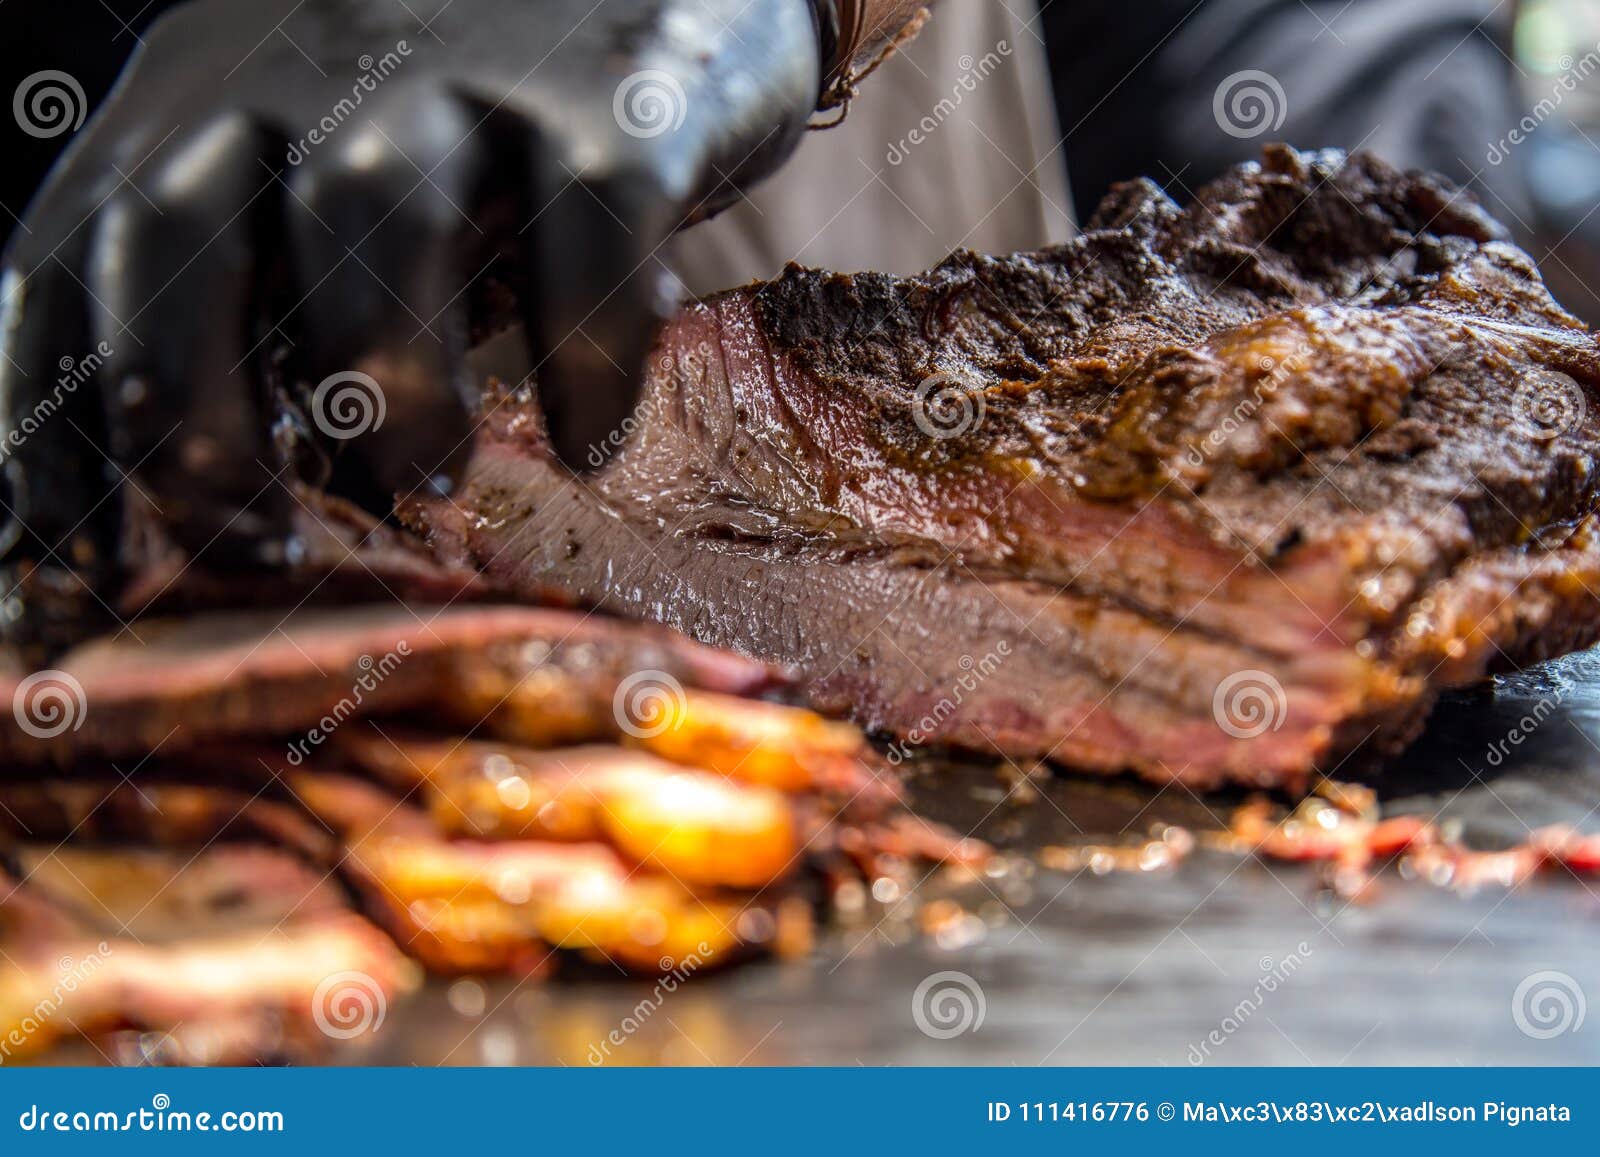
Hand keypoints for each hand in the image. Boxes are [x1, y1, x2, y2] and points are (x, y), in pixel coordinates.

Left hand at [0, 0, 821, 591]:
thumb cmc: (495, 111)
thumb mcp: (342, 171)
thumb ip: (276, 284)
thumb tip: (230, 485)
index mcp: (210, 90)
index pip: (76, 256)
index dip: (63, 424)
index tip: (103, 562)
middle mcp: (311, 58)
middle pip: (184, 235)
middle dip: (198, 419)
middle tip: (266, 535)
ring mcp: (467, 63)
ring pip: (377, 221)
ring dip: (392, 389)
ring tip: (435, 482)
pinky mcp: (620, 83)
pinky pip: (591, 229)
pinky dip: (587, 354)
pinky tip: (590, 435)